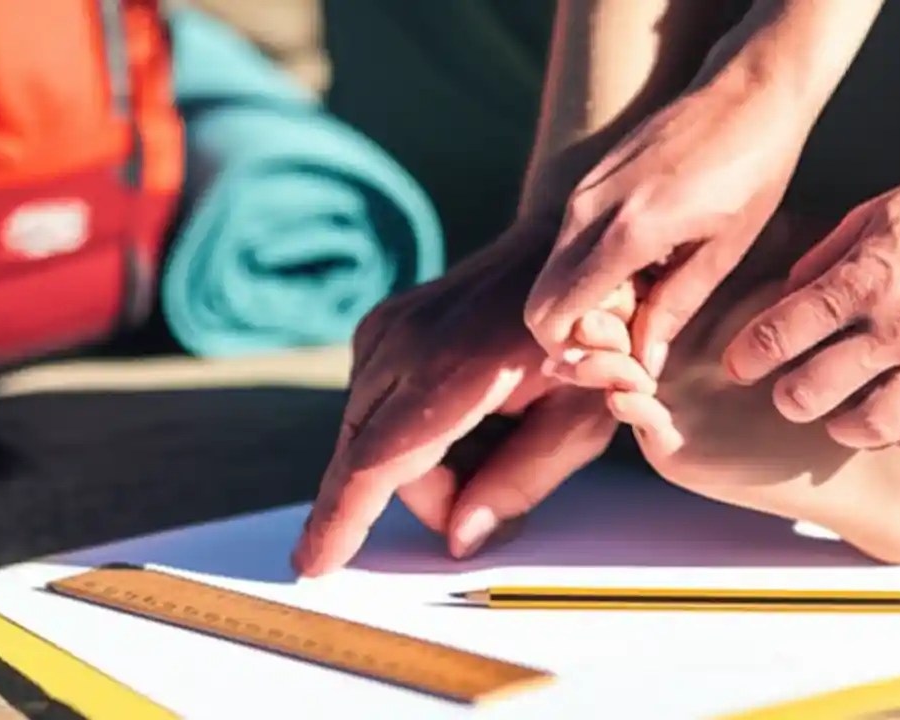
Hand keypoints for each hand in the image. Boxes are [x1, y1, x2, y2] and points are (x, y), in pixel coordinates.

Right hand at [290, 220, 656, 577]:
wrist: (561, 251)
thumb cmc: (588, 340)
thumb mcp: (581, 418)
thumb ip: (521, 481)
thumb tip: (460, 537)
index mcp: (454, 370)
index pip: (378, 461)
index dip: (342, 518)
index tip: (310, 563)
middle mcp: (403, 344)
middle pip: (372, 463)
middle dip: (425, 496)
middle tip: (490, 496)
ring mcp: (383, 330)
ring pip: (369, 440)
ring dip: (420, 463)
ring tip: (494, 434)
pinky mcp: (377, 329)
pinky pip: (373, 411)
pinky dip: (412, 432)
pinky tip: (467, 413)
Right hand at [523, 76, 810, 374]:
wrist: (749, 92)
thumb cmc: (750, 173)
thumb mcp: (723, 252)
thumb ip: (674, 309)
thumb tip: (644, 366)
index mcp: (625, 233)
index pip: (553, 315)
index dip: (582, 353)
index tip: (632, 357)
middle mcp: (587, 211)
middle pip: (542, 303)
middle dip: (579, 336)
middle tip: (639, 336)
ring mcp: (582, 193)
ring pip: (554, 277)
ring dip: (590, 304)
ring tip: (652, 296)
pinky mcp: (588, 183)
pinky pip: (570, 247)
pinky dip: (595, 274)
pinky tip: (647, 266)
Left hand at [724, 162, 899, 452]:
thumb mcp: (874, 213)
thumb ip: (823, 259)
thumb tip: (784, 297)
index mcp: (867, 279)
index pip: (784, 331)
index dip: (748, 354)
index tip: (738, 365)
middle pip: (816, 390)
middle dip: (788, 397)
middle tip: (787, 392)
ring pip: (876, 425)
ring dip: (843, 427)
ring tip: (838, 414)